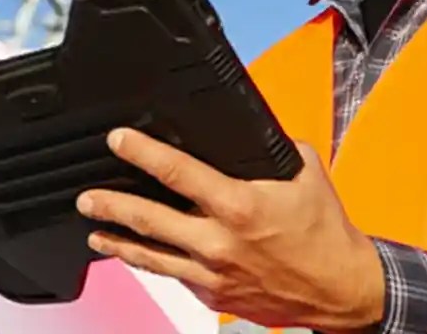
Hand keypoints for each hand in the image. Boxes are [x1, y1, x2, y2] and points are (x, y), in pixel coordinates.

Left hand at [75, 128, 384, 331]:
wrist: (340, 290)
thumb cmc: (325, 232)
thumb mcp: (305, 172)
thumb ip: (270, 148)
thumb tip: (246, 129)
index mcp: (239, 206)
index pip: (177, 172)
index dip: (142, 152)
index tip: (118, 140)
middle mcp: (219, 243)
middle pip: (149, 220)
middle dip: (111, 206)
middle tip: (86, 197)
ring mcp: (213, 274)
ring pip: (152, 257)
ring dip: (119, 242)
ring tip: (95, 232)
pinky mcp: (214, 296)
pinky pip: (175, 276)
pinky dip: (154, 263)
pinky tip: (138, 254)